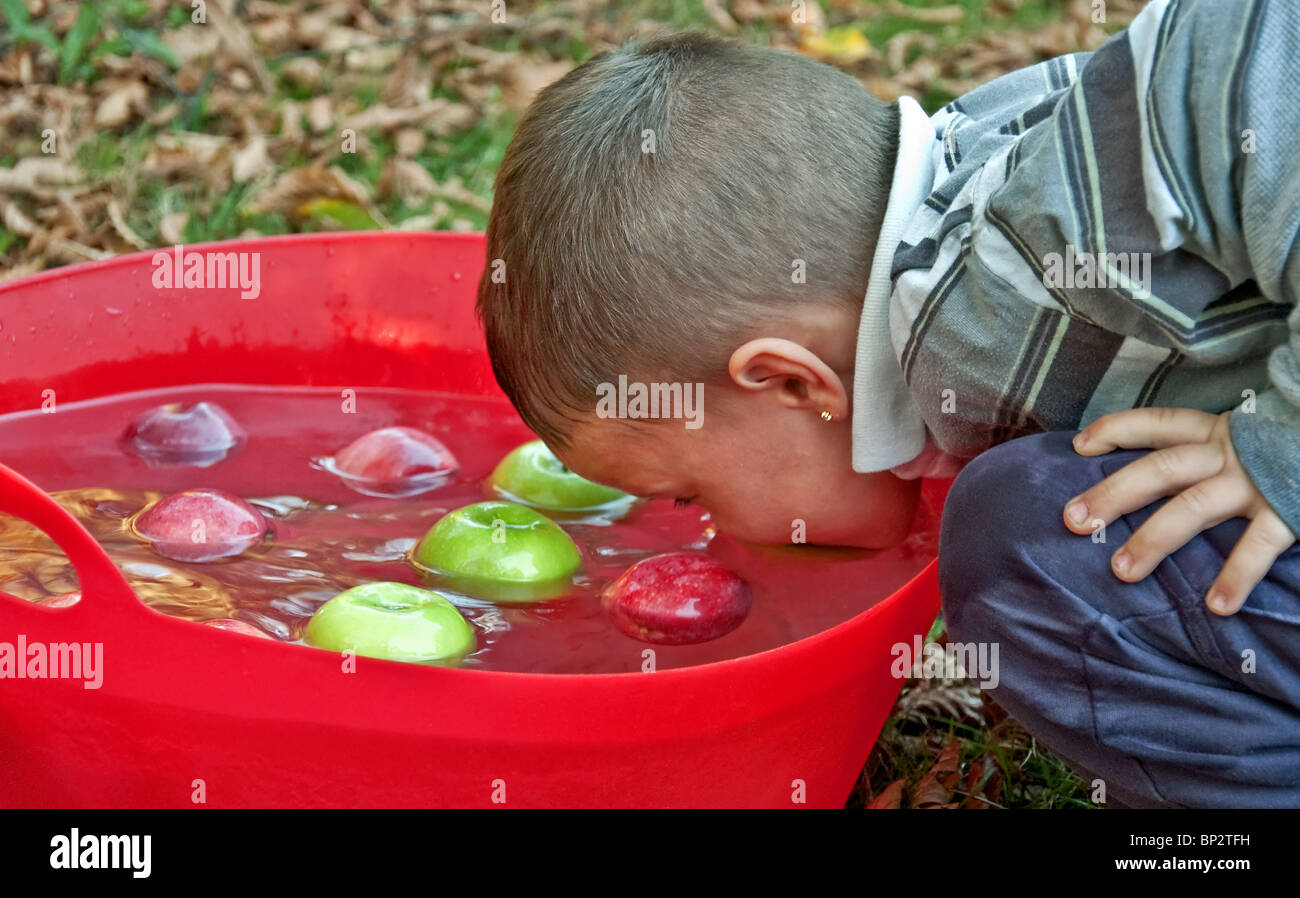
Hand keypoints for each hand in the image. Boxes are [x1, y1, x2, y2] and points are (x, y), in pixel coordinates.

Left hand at [1062, 408, 1295, 614]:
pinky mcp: (1288, 508)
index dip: (1117, 430)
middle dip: (1112, 494)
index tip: (1080, 446)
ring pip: (1191, 508)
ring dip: (1153, 540)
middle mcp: (1228, 452)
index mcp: (1217, 431)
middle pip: (1158, 470)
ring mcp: (1255, 481)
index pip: (1157, 423)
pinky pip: (1258, 546)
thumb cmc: (1292, 441)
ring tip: (1121, 571)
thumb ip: (1211, 451)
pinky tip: (1216, 606)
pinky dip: (1236, 575)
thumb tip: (1164, 478)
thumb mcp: (1250, 434)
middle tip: (1072, 521)